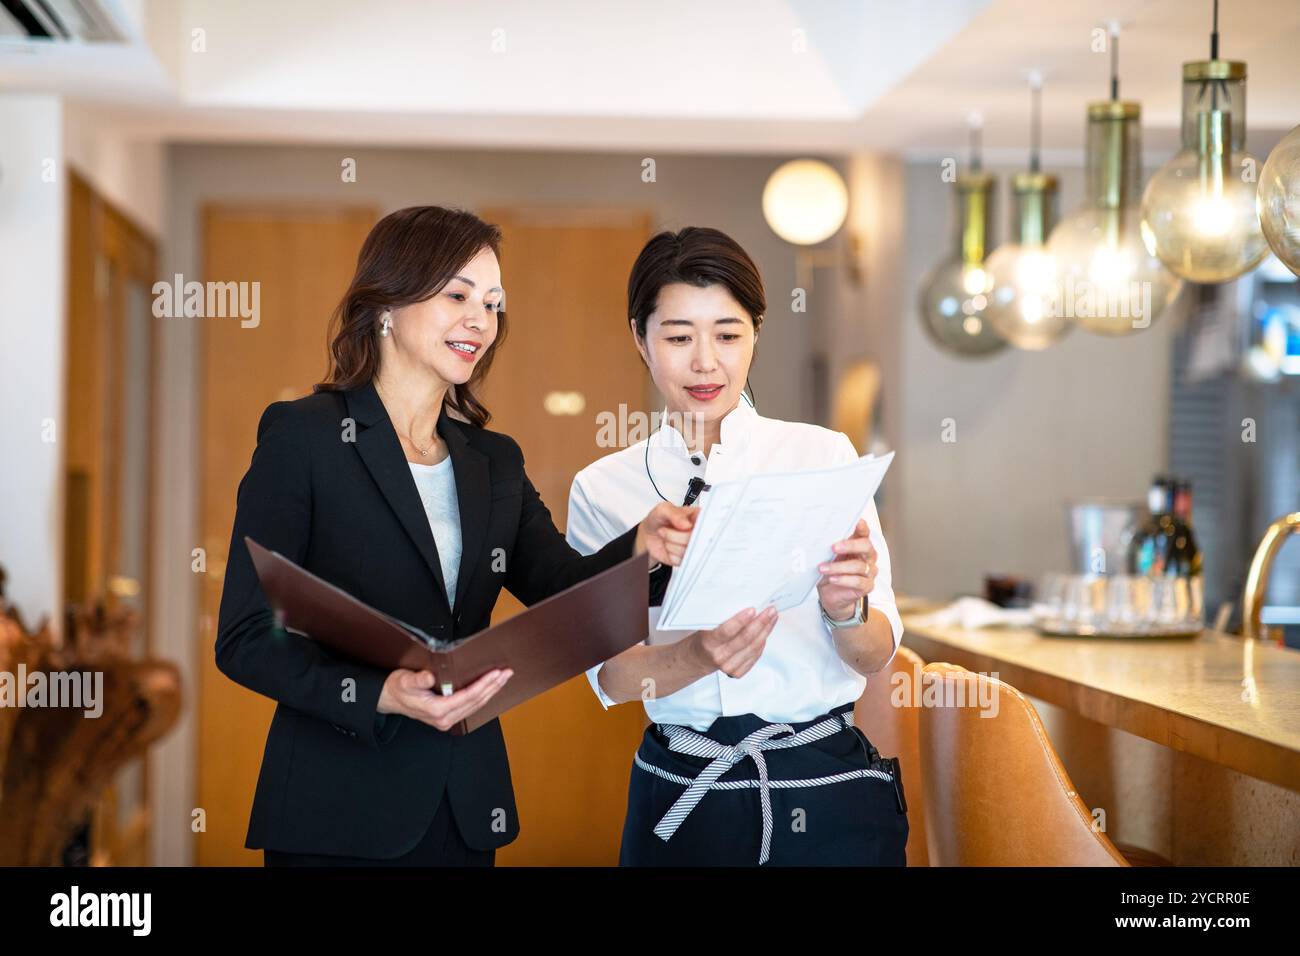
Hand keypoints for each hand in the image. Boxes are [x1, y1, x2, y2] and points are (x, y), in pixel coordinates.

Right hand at [378, 667, 512, 732]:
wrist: (390, 700)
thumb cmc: (398, 688)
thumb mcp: (404, 680)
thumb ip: (417, 679)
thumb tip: (430, 677)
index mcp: (436, 710)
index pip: (467, 696)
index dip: (483, 684)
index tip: (496, 673)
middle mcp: (444, 719)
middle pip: (476, 702)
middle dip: (493, 687)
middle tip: (507, 673)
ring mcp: (447, 720)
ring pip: (476, 706)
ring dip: (491, 692)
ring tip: (503, 678)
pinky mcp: (448, 718)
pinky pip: (470, 708)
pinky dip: (482, 697)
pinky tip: (490, 688)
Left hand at [634, 502, 696, 566]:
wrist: (649, 534)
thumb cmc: (659, 519)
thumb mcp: (663, 510)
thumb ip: (674, 514)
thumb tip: (687, 524)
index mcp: (699, 517)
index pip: (707, 524)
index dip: (696, 528)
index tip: (685, 526)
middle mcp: (699, 533)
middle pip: (697, 540)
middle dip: (675, 536)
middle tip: (664, 530)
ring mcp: (694, 547)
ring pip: (688, 552)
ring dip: (671, 545)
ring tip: (666, 538)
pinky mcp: (687, 559)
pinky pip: (681, 561)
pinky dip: (671, 555)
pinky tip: (669, 547)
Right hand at [687, 606, 777, 678]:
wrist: (698, 658)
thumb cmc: (704, 638)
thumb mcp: (706, 626)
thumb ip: (722, 618)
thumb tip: (744, 603)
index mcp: (709, 643)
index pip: (727, 631)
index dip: (741, 620)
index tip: (753, 609)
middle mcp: (719, 657)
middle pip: (745, 639)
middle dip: (760, 623)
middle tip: (770, 610)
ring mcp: (729, 667)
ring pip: (754, 647)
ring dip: (766, 631)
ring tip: (772, 618)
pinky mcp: (738, 672)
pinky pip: (755, 656)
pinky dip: (762, 642)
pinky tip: (766, 631)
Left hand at [816, 518, 876, 620]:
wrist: (830, 595)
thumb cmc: (830, 571)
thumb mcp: (827, 557)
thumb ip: (828, 547)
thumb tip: (817, 536)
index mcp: (859, 545)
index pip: (864, 533)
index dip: (862, 527)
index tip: (857, 521)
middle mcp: (868, 557)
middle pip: (866, 546)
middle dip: (850, 545)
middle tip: (833, 547)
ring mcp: (869, 572)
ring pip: (859, 566)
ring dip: (838, 567)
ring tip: (822, 568)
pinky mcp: (867, 586)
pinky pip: (859, 582)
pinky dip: (844, 580)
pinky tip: (832, 579)